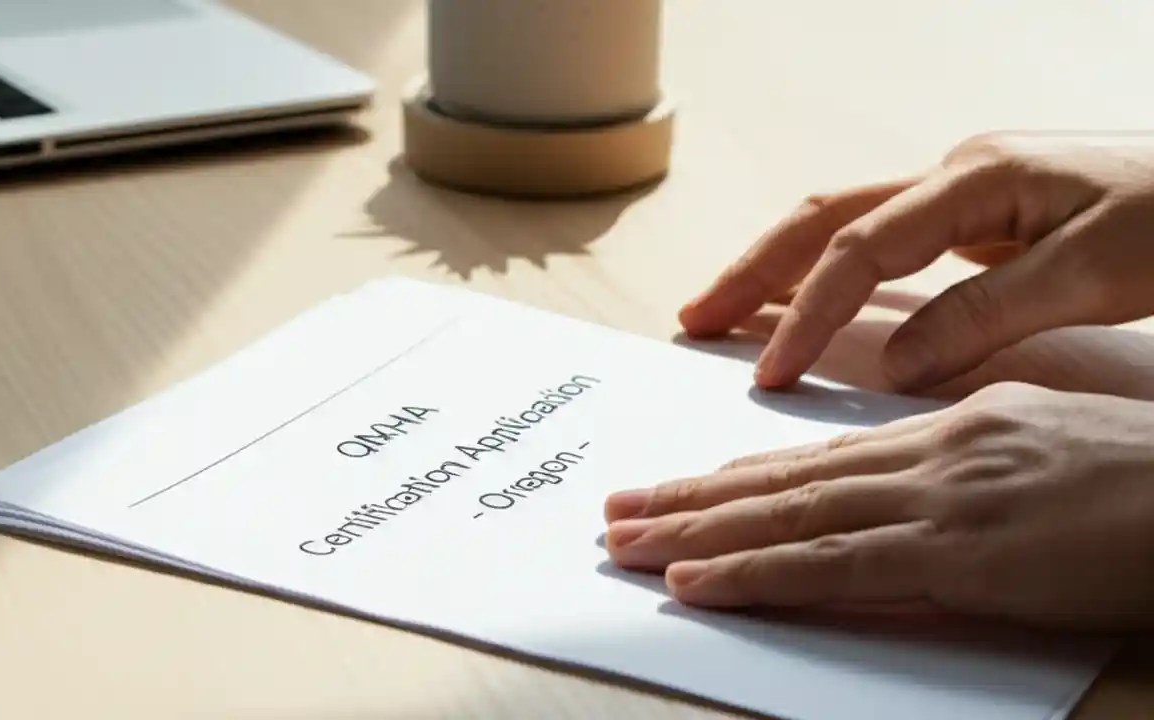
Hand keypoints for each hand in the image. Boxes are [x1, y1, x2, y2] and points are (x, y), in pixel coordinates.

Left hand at [603, 382, 1153, 629]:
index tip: (680, 488)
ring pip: (788, 516)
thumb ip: (961, 472)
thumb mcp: (1038, 457)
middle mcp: (928, 454)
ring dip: (697, 534)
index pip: (817, 457)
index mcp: (948, 430)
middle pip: (782, 479)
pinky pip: (832, 563)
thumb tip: (900, 496)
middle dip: (691, 499)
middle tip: (617, 511)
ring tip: (624, 543)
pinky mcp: (959, 553)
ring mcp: (939, 500)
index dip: (738, 476)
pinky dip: (755, 573)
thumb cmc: (1148, 484)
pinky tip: (697, 580)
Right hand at [678, 132, 1153, 390]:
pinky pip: (880, 244)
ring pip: (843, 225)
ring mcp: (963, 195)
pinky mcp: (978, 220)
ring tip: (722, 308)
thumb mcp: (1092, 274)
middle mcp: (954, 177)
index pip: (861, 252)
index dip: (809, 314)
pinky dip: (828, 274)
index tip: (771, 372)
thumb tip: (899, 365)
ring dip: (778, 266)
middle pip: (823, 218)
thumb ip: (984, 317)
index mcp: (975, 181)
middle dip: (753, 269)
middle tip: (694, 318)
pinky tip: (803, 299)